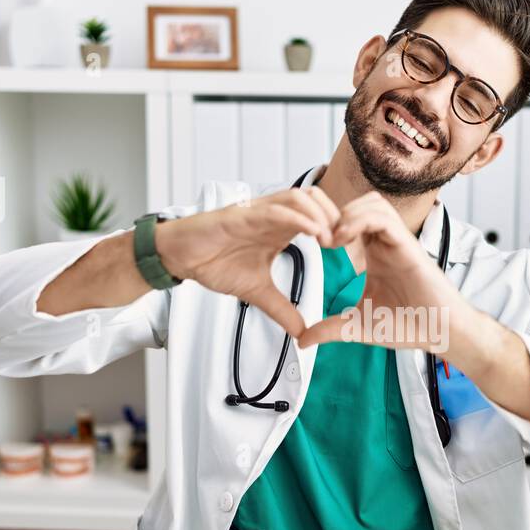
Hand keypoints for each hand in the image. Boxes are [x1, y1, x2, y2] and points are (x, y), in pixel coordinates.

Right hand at [157, 186, 338, 336]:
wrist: (180, 256)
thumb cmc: (213, 261)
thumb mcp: (257, 292)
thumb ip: (282, 310)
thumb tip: (301, 332)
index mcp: (280, 227)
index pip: (318, 215)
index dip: (337, 228)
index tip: (349, 252)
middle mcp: (272, 214)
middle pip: (317, 199)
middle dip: (336, 217)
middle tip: (344, 243)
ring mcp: (257, 212)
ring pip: (300, 197)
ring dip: (320, 215)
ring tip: (331, 239)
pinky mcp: (241, 215)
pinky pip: (275, 210)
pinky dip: (298, 218)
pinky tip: (313, 232)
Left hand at [298, 191, 463, 351]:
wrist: (438, 332)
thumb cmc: (409, 325)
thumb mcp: (357, 326)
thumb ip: (330, 328)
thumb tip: (303, 341)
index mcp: (375, 254)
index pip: (352, 220)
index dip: (328, 225)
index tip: (311, 245)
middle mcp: (386, 243)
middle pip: (361, 203)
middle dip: (335, 214)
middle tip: (318, 239)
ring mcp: (398, 242)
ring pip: (372, 203)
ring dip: (347, 214)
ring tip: (331, 240)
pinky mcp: (408, 246)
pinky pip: (382, 218)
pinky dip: (359, 221)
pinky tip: (343, 240)